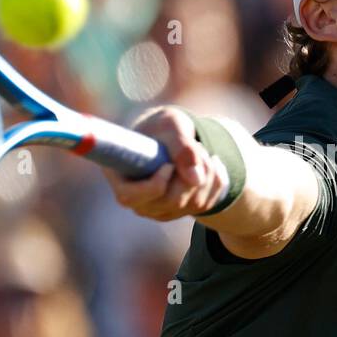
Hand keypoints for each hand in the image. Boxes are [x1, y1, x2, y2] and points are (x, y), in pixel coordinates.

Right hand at [103, 106, 227, 220]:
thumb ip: (181, 146)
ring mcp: (159, 210)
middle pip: (171, 201)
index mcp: (120, 178)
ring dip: (207, 174)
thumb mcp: (171, 125)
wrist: (172, 135)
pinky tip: (213, 163)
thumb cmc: (163, 127)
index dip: (156, 183)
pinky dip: (216, 181)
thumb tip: (196, 179)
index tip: (169, 164)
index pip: (131, 197)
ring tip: (201, 150)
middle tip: (196, 147)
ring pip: (193, 203)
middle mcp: (137, 201)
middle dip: (190, 173)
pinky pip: (207, 204)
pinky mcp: (181, 211)